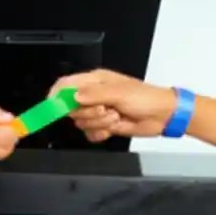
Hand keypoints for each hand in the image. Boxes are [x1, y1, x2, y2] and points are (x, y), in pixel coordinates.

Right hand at [51, 69, 177, 141]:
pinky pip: (90, 134)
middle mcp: (92, 95)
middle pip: (71, 107)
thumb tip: (73, 97)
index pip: (65, 85)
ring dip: (99, 123)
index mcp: (94, 80)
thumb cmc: (143, 98)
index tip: (54, 108)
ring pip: (81, 122)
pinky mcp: (103, 126)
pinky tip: (113, 128)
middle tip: (105, 110)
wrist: (161, 115)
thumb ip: (94, 94)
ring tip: (116, 117)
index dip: (56, 95)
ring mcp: (97, 111)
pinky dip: (101, 134)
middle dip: (88, 113)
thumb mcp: (119, 92)